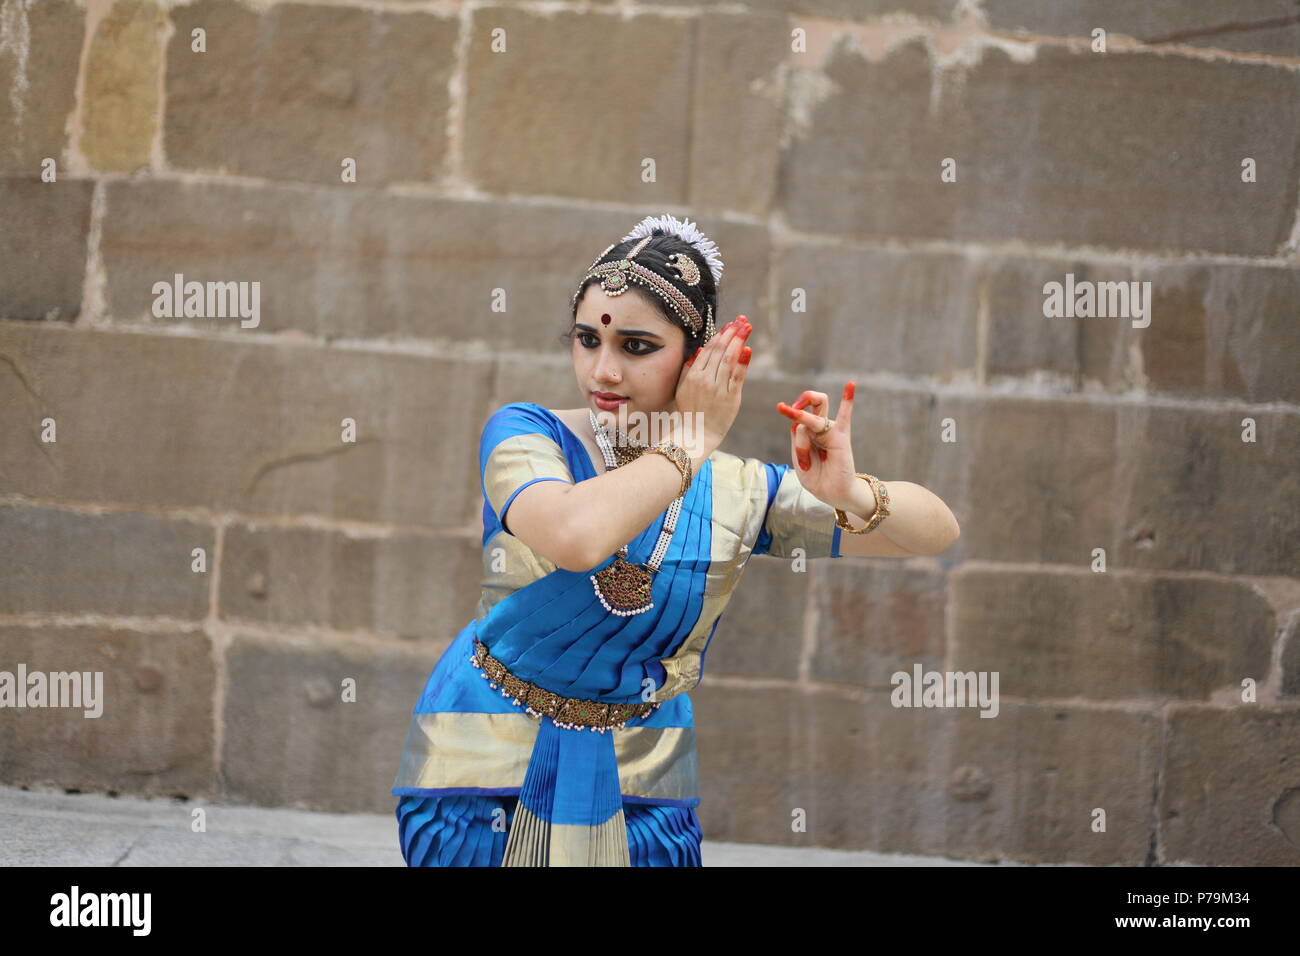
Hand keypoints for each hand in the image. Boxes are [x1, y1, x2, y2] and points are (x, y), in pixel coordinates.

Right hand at [672, 315, 752, 459]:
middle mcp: (705, 380)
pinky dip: (743, 363)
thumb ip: (689, 369)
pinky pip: (738, 377)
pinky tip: (748, 350)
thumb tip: (699, 351)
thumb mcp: (682, 388)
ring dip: (739, 342)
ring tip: (747, 329)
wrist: (696, 434)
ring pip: (729, 360)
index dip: (720, 335)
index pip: (709, 350)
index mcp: (693, 375)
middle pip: (720, 351)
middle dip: (732, 334)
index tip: (729, 325)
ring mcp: (718, 389)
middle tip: (741, 321)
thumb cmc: (689, 411)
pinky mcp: (731, 398)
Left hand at [775, 383, 858, 509]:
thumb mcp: (800, 463)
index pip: (796, 423)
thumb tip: (801, 424)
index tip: (802, 461)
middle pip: (811, 403)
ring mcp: (830, 430)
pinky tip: (851, 385)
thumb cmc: (817, 479)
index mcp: (806, 434)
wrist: (833, 494)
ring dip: (803, 417)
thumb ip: (799, 444)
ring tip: (799, 439)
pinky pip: (845, 415)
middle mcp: (819, 428)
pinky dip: (848, 400)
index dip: (794, 433)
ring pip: (816, 413)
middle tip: (786, 408)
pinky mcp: (842, 437)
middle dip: (797, 403)